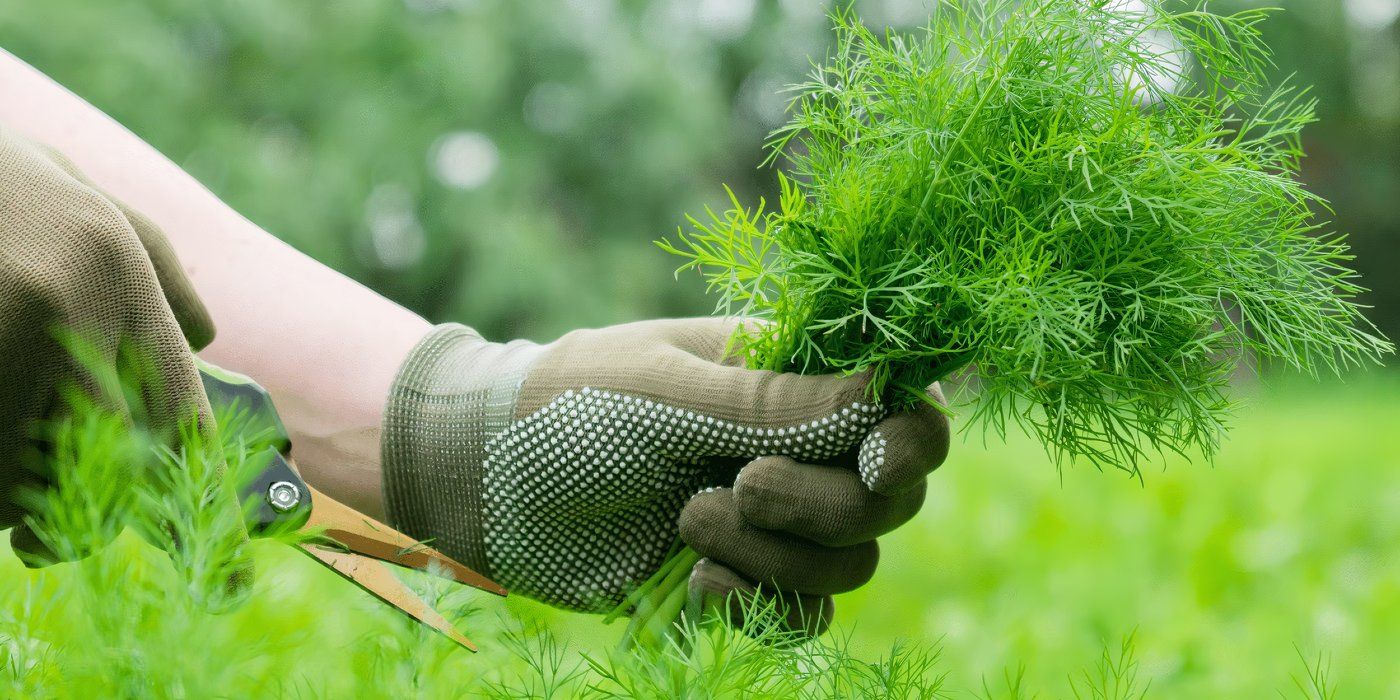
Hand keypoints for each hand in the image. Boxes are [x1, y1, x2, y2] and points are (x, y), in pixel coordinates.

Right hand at [0, 128, 248, 604]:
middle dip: (86, 519)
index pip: (180, 416)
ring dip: (17, 505)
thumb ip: (160, 272)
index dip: (202, 506)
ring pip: (21, 478)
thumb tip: (208, 342)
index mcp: (112, 275)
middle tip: (60, 540)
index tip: (227, 579)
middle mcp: (60, 313)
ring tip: (16, 501)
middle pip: (108, 464)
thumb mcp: (87, 201)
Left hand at [382, 317, 948, 632]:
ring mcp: (770, 521)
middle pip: (887, 504)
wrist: (486, 480)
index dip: (913, 445)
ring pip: (846, 568)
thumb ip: (776, 400)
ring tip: (686, 521)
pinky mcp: (738, 580)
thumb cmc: (572, 406)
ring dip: (773, 557)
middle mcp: (795, 449)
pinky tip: (695, 586)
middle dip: (820, 506)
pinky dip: (755, 608)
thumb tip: (890, 389)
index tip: (876, 466)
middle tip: (739, 486)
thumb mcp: (668, 392)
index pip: (902, 411)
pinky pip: (796, 617)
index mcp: (790, 379)